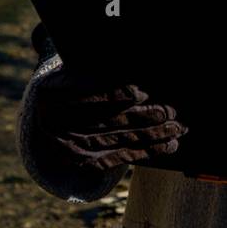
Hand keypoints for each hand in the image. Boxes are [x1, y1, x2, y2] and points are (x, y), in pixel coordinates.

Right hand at [37, 66, 188, 174]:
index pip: (88, 96)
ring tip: (177, 128)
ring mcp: (71, 147)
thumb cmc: (72, 84)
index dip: (116, 95)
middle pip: (109, 120)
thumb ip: (99, 69)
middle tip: (170, 110)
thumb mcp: (75, 70)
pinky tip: (168, 146)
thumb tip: (139, 64)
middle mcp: (58, 124)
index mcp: (53, 93)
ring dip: (153, 136)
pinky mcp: (85, 163)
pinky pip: (121, 158)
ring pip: (120, 141)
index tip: (142, 91)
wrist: (49, 118)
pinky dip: (147, 152)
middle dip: (144, 116)